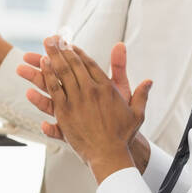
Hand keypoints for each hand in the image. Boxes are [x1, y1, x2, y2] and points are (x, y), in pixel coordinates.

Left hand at [20, 38, 146, 182]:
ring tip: (45, 45)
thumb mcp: (136, 113)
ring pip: (62, 73)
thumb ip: (141, 94)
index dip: (79, 53)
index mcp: (107, 89)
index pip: (90, 65)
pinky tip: (42, 66)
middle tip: (53, 38)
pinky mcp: (64, 112)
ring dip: (53, 57)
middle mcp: (91, 91)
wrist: (110, 154)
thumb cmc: (123, 135)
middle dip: (63, 49)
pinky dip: (48, 75)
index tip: (70, 44)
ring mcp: (76, 100)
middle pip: (74, 65)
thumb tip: (149, 81)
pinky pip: (54, 89)